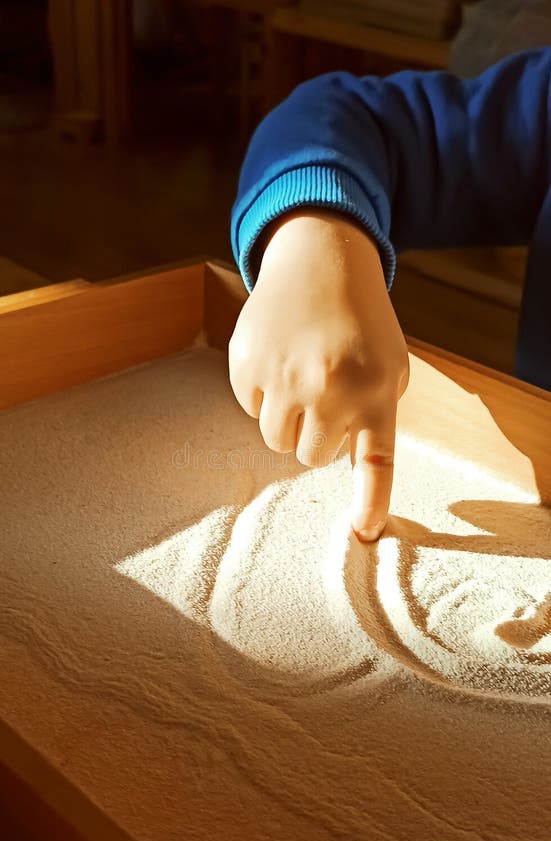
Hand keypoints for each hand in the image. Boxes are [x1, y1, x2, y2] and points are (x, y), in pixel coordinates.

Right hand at [229, 210, 408, 540]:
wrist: (321, 258)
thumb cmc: (361, 320)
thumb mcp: (390, 364)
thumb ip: (376, 415)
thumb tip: (348, 468)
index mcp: (376, 390)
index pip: (375, 463)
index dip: (370, 503)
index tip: (364, 534)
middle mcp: (330, 387)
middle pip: (309, 457)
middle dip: (314, 437)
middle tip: (322, 400)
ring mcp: (284, 376)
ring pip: (275, 439)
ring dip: (287, 419)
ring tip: (299, 379)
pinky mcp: (247, 363)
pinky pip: (249, 407)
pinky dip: (262, 391)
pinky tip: (278, 357)